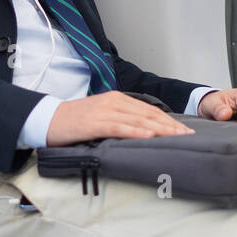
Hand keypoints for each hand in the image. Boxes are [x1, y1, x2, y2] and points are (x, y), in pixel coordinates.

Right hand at [47, 91, 193, 145]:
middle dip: (170, 125)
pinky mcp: (95, 123)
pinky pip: (120, 127)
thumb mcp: (101, 116)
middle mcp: (114, 101)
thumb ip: (120, 120)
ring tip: (176, 137)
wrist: (48, 119)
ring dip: (160, 129)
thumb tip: (143, 133)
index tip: (183, 129)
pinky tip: (149, 136)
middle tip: (188, 135)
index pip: (149, 109)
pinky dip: (137, 132)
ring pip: (139, 120)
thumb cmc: (74, 121)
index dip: (168, 119)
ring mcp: (105, 111)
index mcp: (117, 99)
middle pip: (148, 113)